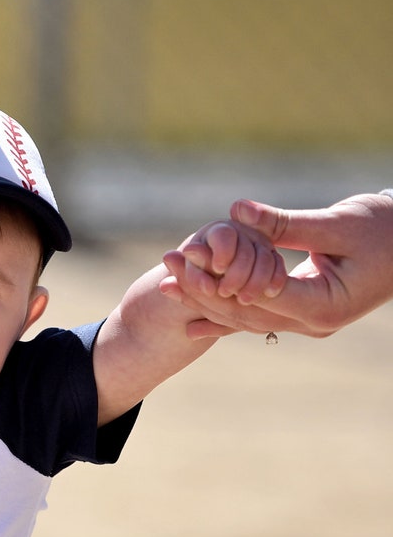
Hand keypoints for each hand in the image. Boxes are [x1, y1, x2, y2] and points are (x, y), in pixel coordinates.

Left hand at [161, 193, 392, 338]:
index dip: (216, 282)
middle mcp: (313, 324)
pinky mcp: (302, 313)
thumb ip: (285, 223)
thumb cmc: (385, 226)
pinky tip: (191, 317)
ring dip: (206, 303)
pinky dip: (225, 312)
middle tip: (165, 271)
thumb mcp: (337, 221)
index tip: (184, 261)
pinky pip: (257, 317)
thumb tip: (236, 212)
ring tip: (166, 286)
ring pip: (247, 319)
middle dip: (202, 293)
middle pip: (245, 314)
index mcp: (324, 307)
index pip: (257, 299)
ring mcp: (308, 323)